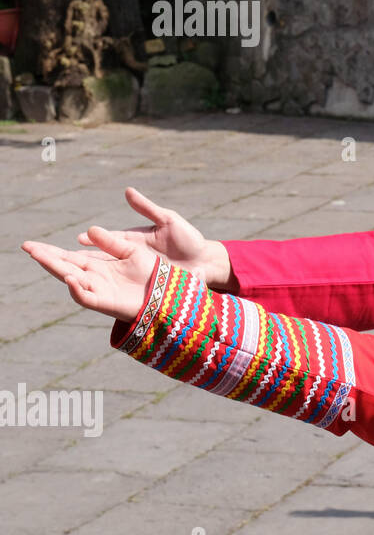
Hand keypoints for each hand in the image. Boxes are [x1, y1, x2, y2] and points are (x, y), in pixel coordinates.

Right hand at [23, 226, 157, 322]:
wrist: (185, 281)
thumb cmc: (163, 267)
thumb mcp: (135, 248)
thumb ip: (113, 241)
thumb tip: (89, 230)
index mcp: (104, 264)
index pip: (72, 256)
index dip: (53, 251)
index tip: (32, 244)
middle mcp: (100, 278)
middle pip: (67, 267)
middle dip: (47, 258)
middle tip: (27, 247)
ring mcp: (104, 291)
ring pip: (73, 280)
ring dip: (57, 269)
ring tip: (41, 257)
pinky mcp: (112, 303)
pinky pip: (90, 299)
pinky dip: (79, 290)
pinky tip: (69, 277)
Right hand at [62, 187, 229, 287]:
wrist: (207, 262)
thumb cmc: (189, 240)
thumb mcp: (168, 221)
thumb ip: (147, 208)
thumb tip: (127, 191)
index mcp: (132, 243)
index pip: (105, 242)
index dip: (91, 241)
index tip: (77, 239)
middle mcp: (128, 260)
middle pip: (95, 260)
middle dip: (73, 259)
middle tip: (50, 257)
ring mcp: (132, 276)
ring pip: (100, 277)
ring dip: (81, 276)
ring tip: (62, 276)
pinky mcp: (139, 288)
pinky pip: (114, 291)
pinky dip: (98, 291)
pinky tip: (84, 290)